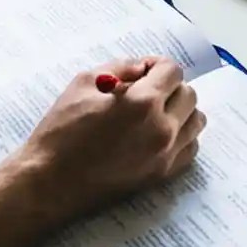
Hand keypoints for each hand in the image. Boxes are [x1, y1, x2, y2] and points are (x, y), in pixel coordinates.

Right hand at [10, 57, 204, 224]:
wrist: (51, 182)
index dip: (157, 65)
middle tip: (144, 92)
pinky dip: (180, 137)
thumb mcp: (82, 84)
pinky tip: (157, 135)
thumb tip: (142, 68)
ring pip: (195, 121)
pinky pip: (190, 148)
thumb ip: (118, 68)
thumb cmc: (61, 131)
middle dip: (169, 87)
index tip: (141, 72)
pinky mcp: (162, 175)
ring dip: (179, 111)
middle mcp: (161, 128)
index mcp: (142, 102)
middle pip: (188, 95)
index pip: (173, 71)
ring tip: (153, 114)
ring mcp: (165, 155)